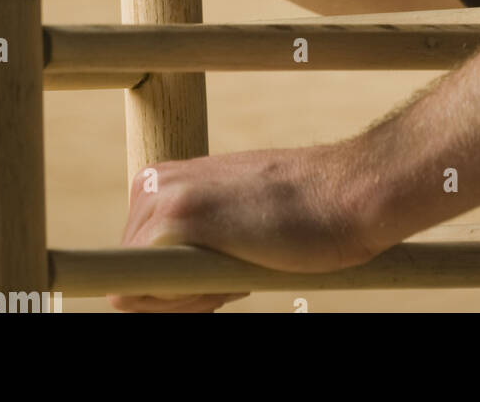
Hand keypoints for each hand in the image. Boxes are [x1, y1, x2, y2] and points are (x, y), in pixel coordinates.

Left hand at [107, 144, 383, 312]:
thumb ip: (193, 243)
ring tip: (240, 262)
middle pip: (132, 280)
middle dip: (179, 295)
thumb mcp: (233, 218)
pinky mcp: (176, 221)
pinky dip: (186, 299)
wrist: (347, 191)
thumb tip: (156, 290)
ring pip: (135, 292)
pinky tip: (229, 273)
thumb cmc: (303, 216)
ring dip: (186, 299)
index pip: (136, 264)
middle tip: (236, 268)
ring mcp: (162, 198)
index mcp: (163, 180)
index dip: (178, 288)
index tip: (222, 271)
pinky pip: (142, 292)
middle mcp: (153, 182)